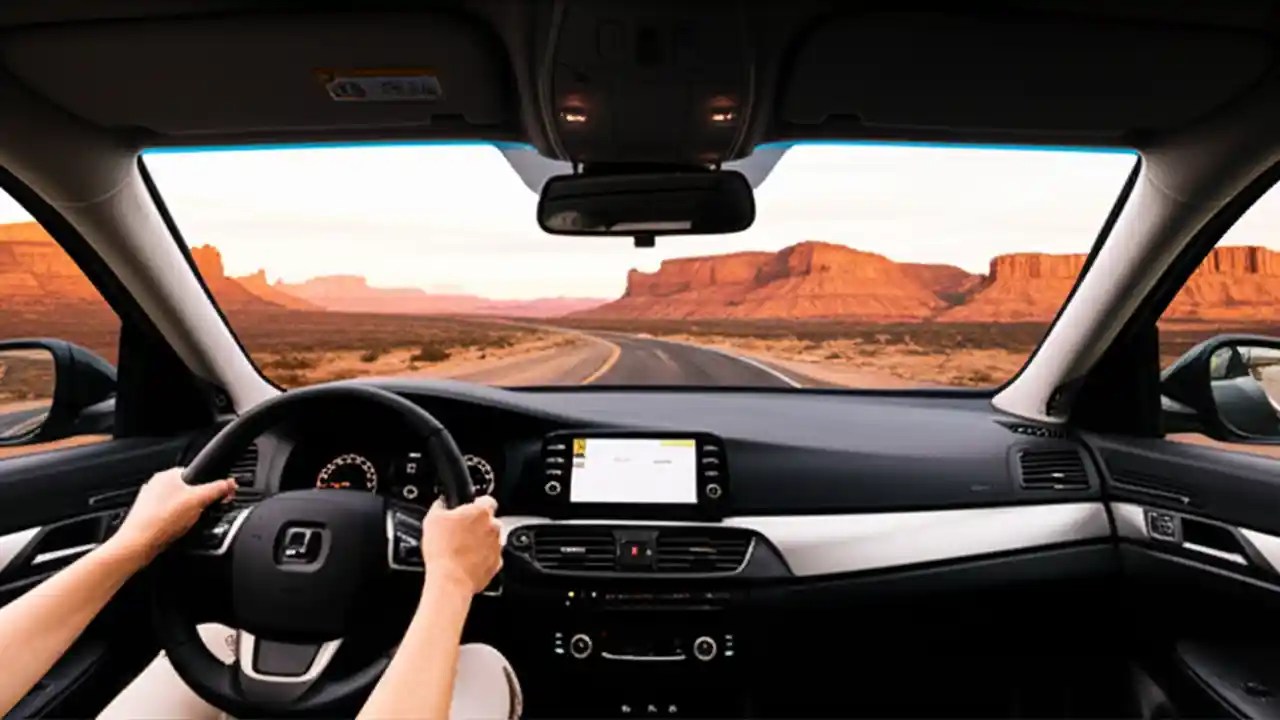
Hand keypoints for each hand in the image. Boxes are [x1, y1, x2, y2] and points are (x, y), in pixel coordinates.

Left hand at [108, 468, 236, 563]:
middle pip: (189, 491)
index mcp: (167, 474)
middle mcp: (156, 485)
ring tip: (185, 524)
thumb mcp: (199, 500)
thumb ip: (218, 489)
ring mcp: (149, 502)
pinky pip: (168, 518)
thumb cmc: (160, 520)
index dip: (210, 486)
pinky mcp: (147, 517)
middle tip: (201, 513)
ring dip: (187, 514)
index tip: (217, 496)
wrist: (137, 544)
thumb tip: (230, 483)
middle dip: (198, 503)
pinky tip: (175, 531)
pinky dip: (174, 524)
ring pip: (178, 506)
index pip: (196, 474)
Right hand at [420, 496, 501, 594]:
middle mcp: (494, 527)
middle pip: (489, 521)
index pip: (487, 500)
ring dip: (480, 542)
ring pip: (490, 539)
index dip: (476, 504)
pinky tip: (466, 562)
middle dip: (477, 525)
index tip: (468, 510)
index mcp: (481, 512)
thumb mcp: (432, 519)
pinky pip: (491, 557)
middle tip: (459, 532)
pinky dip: (482, 558)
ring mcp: (497, 546)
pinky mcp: (496, 564)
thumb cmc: (442, 550)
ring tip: (461, 549)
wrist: (450, 580)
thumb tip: (441, 503)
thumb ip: (440, 506)